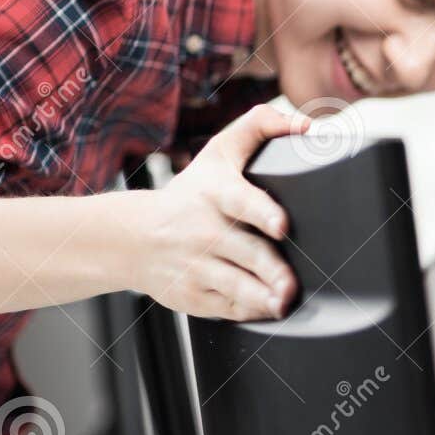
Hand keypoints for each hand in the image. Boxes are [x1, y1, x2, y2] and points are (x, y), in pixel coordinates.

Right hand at [119, 105, 305, 319]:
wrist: (131, 238)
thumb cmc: (190, 194)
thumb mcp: (218, 155)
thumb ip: (258, 129)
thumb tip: (303, 125)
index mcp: (214, 194)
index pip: (241, 201)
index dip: (263, 213)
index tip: (282, 226)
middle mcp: (204, 232)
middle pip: (246, 252)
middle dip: (271, 270)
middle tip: (290, 283)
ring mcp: (197, 266)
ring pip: (236, 286)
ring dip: (262, 297)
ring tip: (282, 300)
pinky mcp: (194, 296)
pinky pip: (228, 307)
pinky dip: (250, 309)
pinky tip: (266, 306)